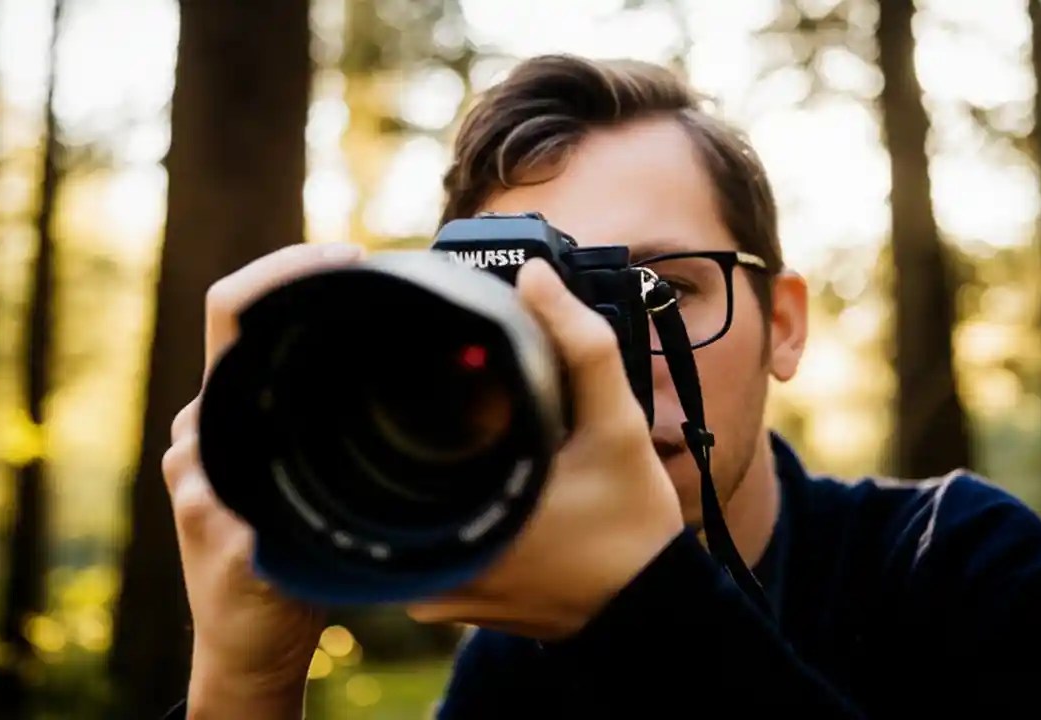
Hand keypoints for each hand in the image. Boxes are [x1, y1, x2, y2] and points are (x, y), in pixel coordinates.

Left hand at [164, 242, 366, 718]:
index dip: (283, 272)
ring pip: (266, 353)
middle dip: (311, 290)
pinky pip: (268, 386)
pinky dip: (310, 365)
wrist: (246, 645)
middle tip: (375, 278)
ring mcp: (216, 435)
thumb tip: (241, 482)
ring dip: (314, 328)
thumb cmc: (256, 607)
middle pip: (252, 319)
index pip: (232, 314)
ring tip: (373, 318)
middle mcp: (206, 424)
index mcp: (215, 435)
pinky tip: (352, 371)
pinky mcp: (230, 450)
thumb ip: (254, 516)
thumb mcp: (266, 562)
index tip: (344, 258)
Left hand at [405, 258, 683, 639]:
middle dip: (422, 432)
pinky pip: (418, 539)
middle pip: (392, 468)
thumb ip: (584, 348)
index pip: (402, 438)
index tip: (429, 372)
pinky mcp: (444, 600)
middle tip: (461, 411)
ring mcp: (437, 591)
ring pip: (398, 505)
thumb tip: (535, 276)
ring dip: (425, 471)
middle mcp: (442, 562)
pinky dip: (438, 508)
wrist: (648, 606)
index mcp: (475, 517)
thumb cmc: (633, 520)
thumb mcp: (619, 426)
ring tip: (465, 444)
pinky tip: (473, 486)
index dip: (409, 396)